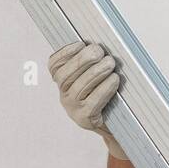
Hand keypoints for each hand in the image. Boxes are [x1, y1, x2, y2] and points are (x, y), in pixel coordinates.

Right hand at [48, 41, 127, 159]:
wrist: (114, 124)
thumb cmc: (106, 95)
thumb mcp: (97, 76)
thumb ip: (94, 62)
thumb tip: (102, 44)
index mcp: (63, 81)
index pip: (54, 65)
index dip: (65, 53)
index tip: (81, 43)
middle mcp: (64, 95)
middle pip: (65, 76)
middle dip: (82, 60)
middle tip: (99, 51)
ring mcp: (73, 108)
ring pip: (78, 88)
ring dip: (95, 72)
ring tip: (110, 63)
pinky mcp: (85, 119)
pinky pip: (92, 102)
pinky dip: (104, 89)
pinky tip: (114, 79)